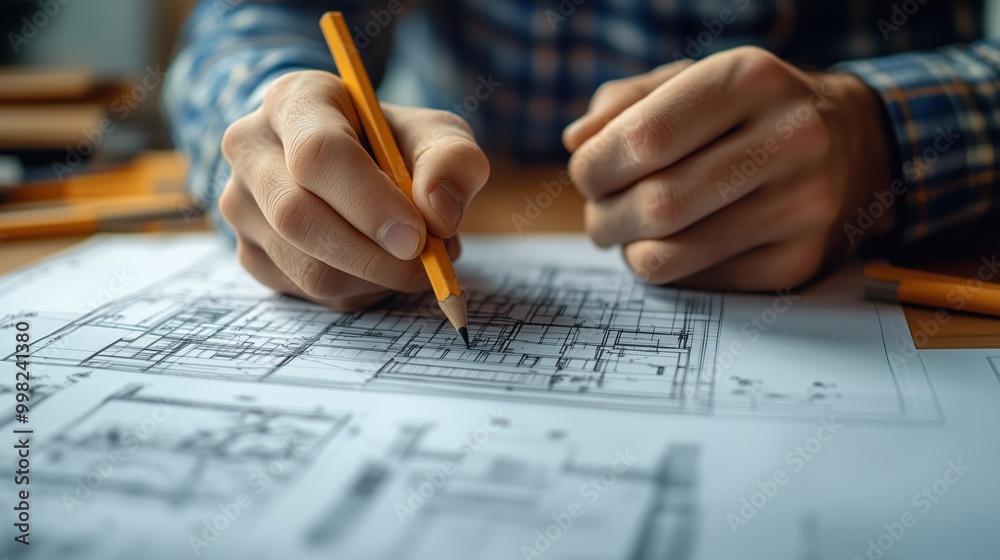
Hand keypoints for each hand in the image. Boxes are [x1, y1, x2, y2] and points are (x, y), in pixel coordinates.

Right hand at [220, 70, 488, 309]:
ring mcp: (242, 204)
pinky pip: (308, 293)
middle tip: (428, 263)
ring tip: (415, 260)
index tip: (417, 236)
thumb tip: (439, 214)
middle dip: (374, 255)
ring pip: (306, 267)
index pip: (317, 154)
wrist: (348, 158)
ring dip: (375, 278)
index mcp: (294, 101)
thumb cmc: (390, 142)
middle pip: (298, 216)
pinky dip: (360, 292)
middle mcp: (251, 149)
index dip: (370, 203)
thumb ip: (451, 162)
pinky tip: (381, 268)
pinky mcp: (250, 253)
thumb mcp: (434, 134)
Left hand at [563, 47, 895, 290]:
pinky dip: (669, 268)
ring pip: (670, 256)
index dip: (595, 167)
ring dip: (627, 250)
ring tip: (626, 232)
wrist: (854, 144)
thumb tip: (577, 142)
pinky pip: (698, 282)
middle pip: (657, 204)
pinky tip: (676, 243)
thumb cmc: (748, 110)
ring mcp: (803, 207)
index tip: (585, 174)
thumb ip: (626, 103)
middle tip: (598, 213)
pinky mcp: (799, 261)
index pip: (646, 138)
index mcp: (750, 78)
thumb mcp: (692, 81)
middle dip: (604, 217)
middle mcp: (789, 140)